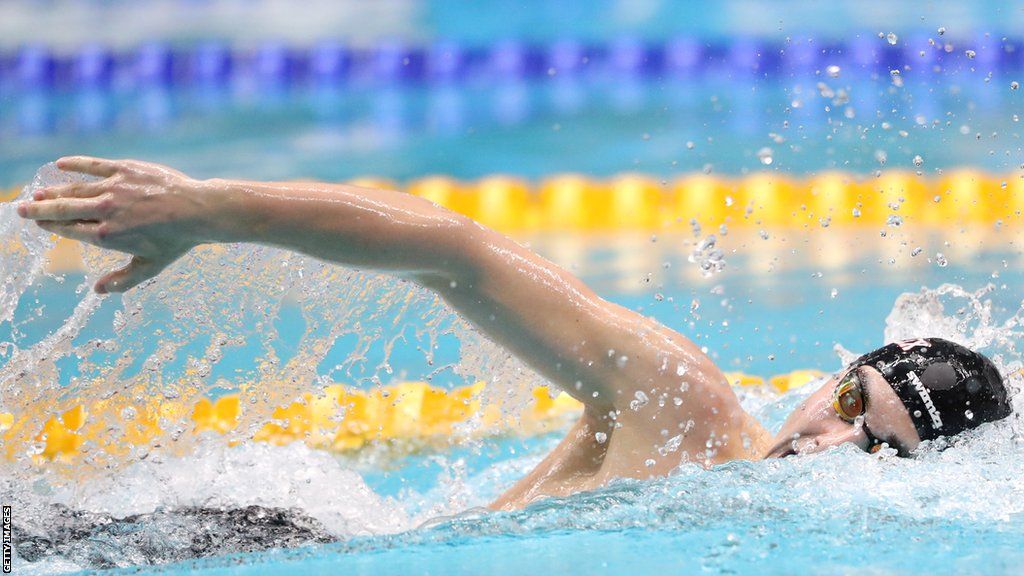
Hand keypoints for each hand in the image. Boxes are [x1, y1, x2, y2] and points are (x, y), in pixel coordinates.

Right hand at [17, 156, 208, 293]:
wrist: (198, 211)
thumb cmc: (176, 241)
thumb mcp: (150, 266)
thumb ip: (122, 279)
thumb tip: (99, 292)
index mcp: (107, 236)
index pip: (69, 230)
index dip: (52, 226)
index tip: (39, 224)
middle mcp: (105, 211)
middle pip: (63, 209)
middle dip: (39, 210)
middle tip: (22, 209)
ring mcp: (114, 188)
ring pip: (75, 188)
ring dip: (54, 190)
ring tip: (39, 193)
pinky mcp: (125, 169)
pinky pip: (94, 165)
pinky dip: (75, 164)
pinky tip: (60, 163)